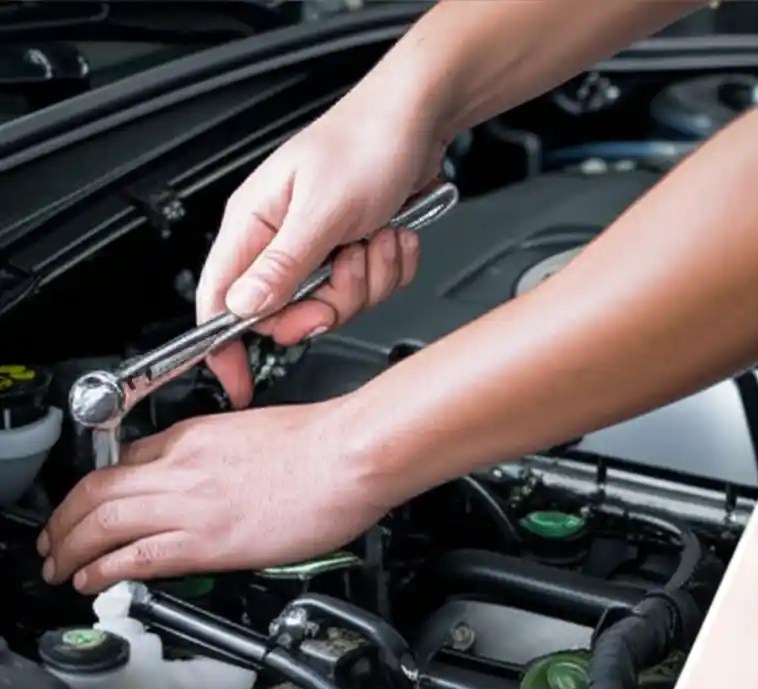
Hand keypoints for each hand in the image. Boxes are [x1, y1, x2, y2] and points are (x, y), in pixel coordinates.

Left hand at [37, 401, 391, 593]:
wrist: (352, 454)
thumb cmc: (328, 443)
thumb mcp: (264, 429)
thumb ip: (231, 450)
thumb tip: (228, 473)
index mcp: (199, 434)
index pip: (129, 458)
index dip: (103, 484)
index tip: (101, 501)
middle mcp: (183, 466)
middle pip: (97, 490)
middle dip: (65, 518)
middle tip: (56, 537)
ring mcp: (191, 503)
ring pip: (102, 522)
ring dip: (71, 546)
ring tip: (61, 565)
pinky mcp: (206, 539)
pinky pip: (134, 556)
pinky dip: (102, 569)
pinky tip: (92, 579)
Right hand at [199, 85, 444, 407]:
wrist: (419, 121)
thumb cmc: (365, 144)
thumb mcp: (322, 211)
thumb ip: (282, 266)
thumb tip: (243, 309)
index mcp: (254, 224)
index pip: (219, 301)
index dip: (224, 346)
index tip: (238, 381)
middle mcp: (281, 238)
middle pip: (288, 313)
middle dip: (329, 301)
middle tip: (347, 270)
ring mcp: (321, 245)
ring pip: (336, 303)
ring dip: (367, 278)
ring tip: (375, 235)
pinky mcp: (355, 247)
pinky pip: (370, 287)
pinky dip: (389, 265)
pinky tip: (392, 233)